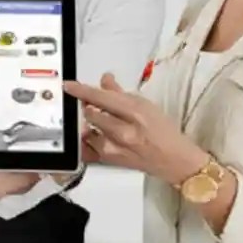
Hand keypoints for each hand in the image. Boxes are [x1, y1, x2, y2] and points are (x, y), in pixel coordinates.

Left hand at [65, 73, 209, 186]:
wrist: (174, 161)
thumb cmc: (163, 130)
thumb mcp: (146, 105)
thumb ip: (120, 93)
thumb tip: (103, 80)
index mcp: (135, 113)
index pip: (101, 98)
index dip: (81, 90)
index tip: (68, 85)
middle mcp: (123, 131)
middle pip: (90, 113)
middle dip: (90, 106)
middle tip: (98, 106)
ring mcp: (114, 149)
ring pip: (87, 130)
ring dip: (92, 124)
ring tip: (106, 124)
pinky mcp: (109, 162)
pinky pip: (87, 148)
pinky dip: (88, 140)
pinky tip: (98, 137)